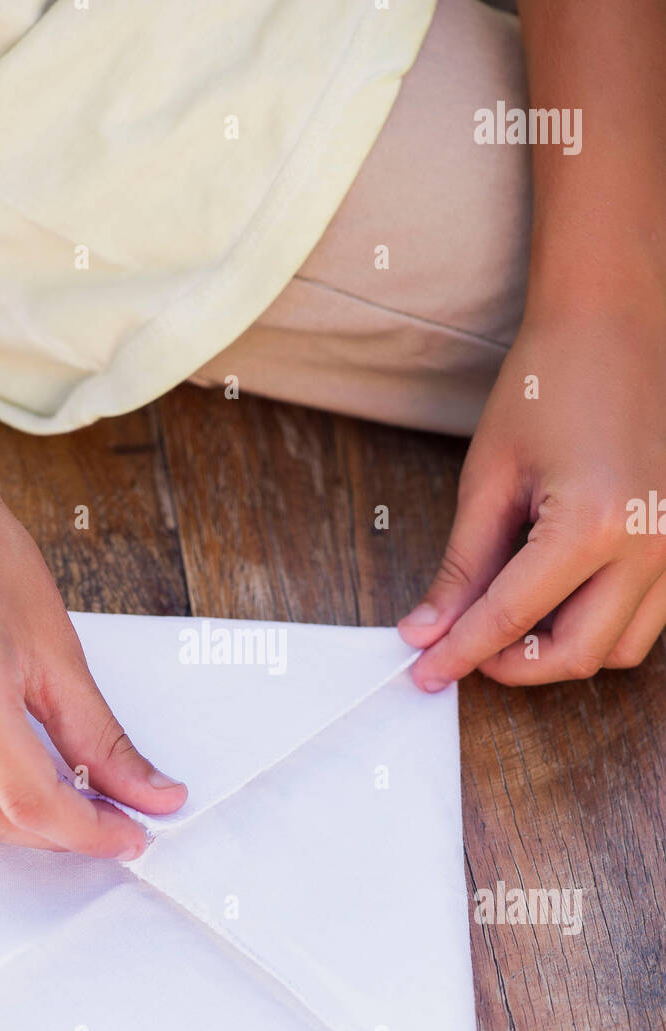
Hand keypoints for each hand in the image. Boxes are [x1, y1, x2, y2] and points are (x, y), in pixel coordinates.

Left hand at [398, 305, 665, 687]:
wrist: (613, 321)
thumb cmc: (549, 382)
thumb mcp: (489, 480)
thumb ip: (461, 567)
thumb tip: (429, 632)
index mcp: (592, 525)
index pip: (512, 619)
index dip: (460, 653)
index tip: (425, 671)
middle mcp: (650, 543)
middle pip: (576, 655)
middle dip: (511, 665)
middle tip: (462, 647)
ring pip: (621, 648)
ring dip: (560, 649)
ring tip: (509, 617)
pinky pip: (649, 617)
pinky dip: (600, 624)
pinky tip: (557, 598)